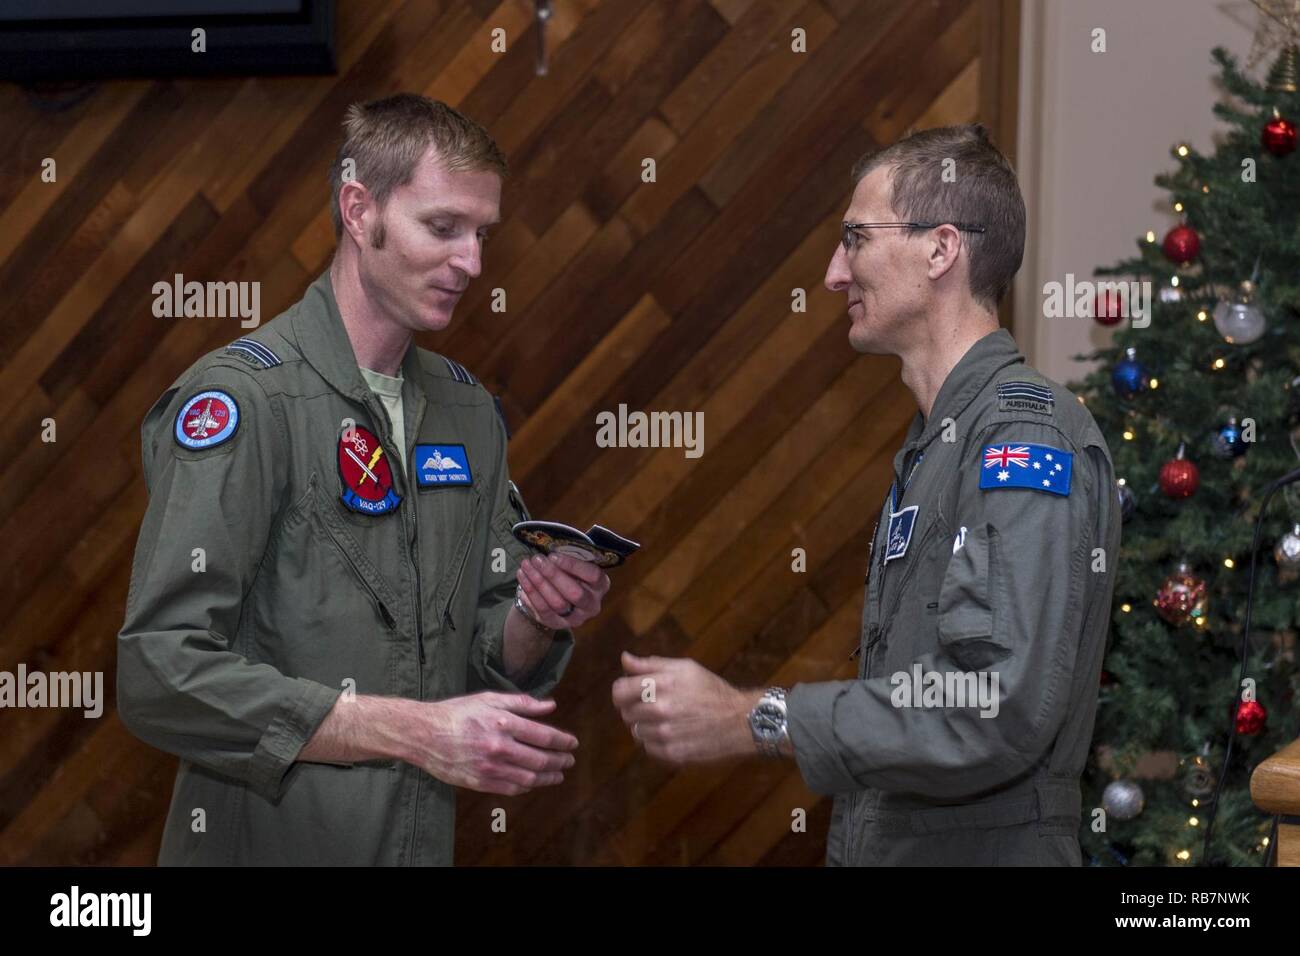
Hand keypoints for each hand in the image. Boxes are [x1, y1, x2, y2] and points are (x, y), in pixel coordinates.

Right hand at [405, 692, 577, 795]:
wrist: (424, 734)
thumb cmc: (457, 713)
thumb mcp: (489, 699)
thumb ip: (522, 703)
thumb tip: (550, 706)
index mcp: (504, 723)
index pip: (544, 736)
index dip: (563, 741)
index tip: (572, 743)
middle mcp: (499, 747)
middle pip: (541, 759)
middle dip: (560, 761)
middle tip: (569, 760)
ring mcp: (489, 768)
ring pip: (529, 778)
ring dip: (548, 777)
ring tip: (557, 774)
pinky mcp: (479, 783)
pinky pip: (511, 789)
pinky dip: (526, 787)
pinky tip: (533, 782)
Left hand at [516, 552, 610, 629]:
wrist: (558, 597)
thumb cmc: (570, 574)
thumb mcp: (575, 565)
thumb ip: (569, 557)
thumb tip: (551, 548)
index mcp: (601, 585)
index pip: (592, 575)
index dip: (573, 565)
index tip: (553, 555)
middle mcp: (592, 604)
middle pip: (575, 593)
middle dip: (553, 575)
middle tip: (537, 560)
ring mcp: (576, 617)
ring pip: (557, 602)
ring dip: (539, 582)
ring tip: (526, 565)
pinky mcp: (558, 624)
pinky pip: (543, 609)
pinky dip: (531, 592)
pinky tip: (522, 576)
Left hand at [610, 653, 757, 765]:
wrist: (740, 720)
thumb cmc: (711, 690)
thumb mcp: (684, 668)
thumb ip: (650, 665)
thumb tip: (624, 659)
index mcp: (660, 684)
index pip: (618, 691)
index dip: (623, 691)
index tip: (631, 693)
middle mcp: (659, 709)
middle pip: (626, 713)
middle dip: (636, 708)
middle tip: (655, 706)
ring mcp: (664, 734)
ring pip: (636, 732)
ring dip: (647, 726)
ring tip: (668, 720)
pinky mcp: (671, 753)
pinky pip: (649, 748)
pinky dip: (657, 742)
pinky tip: (675, 733)